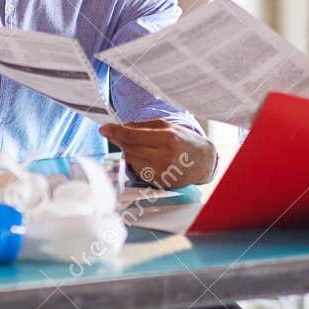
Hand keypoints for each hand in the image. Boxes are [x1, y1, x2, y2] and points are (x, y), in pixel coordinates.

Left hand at [99, 120, 216, 187]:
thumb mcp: (168, 127)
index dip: (115, 131)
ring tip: (141, 145)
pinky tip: (147, 157)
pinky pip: (138, 170)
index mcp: (168, 139)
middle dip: (119, 139)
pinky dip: (137, 162)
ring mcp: (161, 172)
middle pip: (129, 148)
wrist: (204, 162)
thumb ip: (143, 126)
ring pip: (131, 159)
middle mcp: (164, 157)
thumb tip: (121, 127)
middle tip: (112, 132)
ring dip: (129, 151)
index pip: (132, 136)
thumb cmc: (186, 141)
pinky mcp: (159, 182)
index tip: (104, 128)